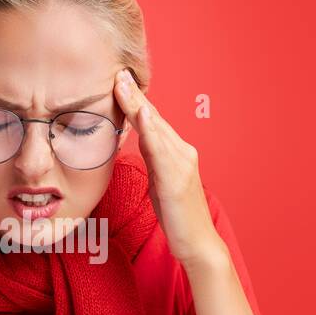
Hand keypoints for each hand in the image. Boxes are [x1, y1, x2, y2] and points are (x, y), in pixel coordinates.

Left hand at [113, 68, 225, 268]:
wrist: (198, 244)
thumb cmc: (177, 216)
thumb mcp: (159, 183)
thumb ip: (152, 160)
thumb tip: (139, 141)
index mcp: (176, 153)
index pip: (152, 121)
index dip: (135, 100)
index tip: (119, 80)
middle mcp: (182, 152)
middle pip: (153, 118)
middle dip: (134, 94)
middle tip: (117, 71)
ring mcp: (182, 163)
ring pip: (155, 128)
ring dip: (138, 104)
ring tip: (122, 83)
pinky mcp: (177, 178)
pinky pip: (161, 149)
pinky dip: (152, 129)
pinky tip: (143, 113)